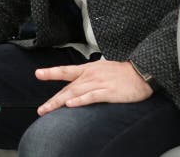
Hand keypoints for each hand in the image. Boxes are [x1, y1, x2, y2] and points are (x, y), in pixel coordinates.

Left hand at [35, 59, 152, 115]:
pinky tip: (71, 105)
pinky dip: (80, 101)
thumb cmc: (122, 73)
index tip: (38, 74)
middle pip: (67, 88)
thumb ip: (89, 76)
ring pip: (75, 93)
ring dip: (60, 102)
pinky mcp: (108, 92)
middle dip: (53, 100)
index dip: (51, 72)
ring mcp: (99, 83)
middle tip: (41, 109)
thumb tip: (77, 84)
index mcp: (88, 69)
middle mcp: (90, 76)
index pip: (66, 71)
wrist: (141, 72)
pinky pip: (91, 97)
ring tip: (48, 110)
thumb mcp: (102, 69)